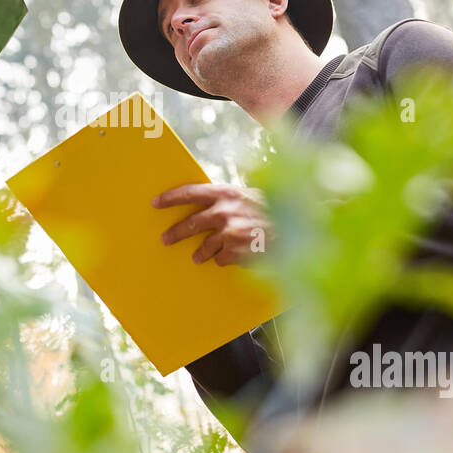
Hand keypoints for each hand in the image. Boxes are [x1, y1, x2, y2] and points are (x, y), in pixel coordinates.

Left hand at [153, 182, 270, 266]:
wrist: (296, 229)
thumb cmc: (272, 212)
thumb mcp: (249, 197)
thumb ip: (227, 201)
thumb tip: (205, 206)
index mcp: (226, 193)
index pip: (190, 193)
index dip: (171, 198)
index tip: (156, 202)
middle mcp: (225, 212)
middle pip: (190, 224)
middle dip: (175, 233)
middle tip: (165, 239)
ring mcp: (229, 233)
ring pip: (204, 247)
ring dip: (201, 253)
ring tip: (199, 257)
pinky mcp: (234, 252)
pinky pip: (221, 259)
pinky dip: (226, 259)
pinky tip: (236, 256)